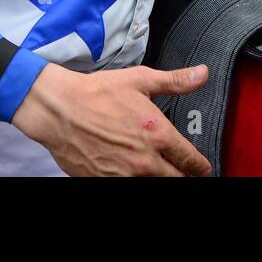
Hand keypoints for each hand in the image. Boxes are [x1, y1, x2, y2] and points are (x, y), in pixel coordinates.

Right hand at [12, 63, 211, 176]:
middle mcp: (144, 161)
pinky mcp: (103, 182)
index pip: (190, 160)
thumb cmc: (98, 93)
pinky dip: (134, 181)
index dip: (200, 166)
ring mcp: (123, 176)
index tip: (202, 167)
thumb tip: (202, 74)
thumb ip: (175, 82)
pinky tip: (133, 172)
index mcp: (158, 134)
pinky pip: (127, 187)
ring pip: (153, 185)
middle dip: (183, 176)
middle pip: (176, 180)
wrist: (59, 110)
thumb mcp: (141, 80)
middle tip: (185, 172)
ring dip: (159, 178)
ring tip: (159, 171)